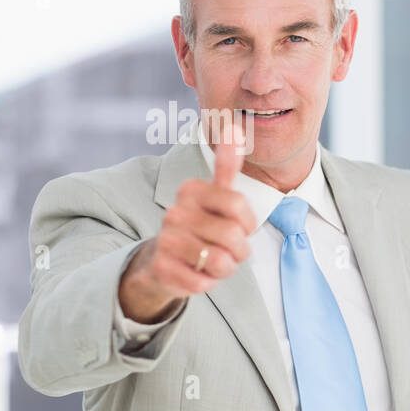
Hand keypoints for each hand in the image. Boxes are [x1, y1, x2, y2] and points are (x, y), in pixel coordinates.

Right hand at [118, 120, 255, 321]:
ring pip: (221, 262)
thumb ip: (226, 166)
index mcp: (190, 190)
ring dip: (225, 267)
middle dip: (239, 249)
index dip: (247, 222)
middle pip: (234, 236)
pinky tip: (196, 273)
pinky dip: (207, 282)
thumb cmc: (201, 227)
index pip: (240, 205)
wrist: (162, 261)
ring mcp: (166, 241)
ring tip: (211, 259)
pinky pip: (204, 283)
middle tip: (225, 247)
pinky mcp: (163, 269)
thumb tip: (236, 128)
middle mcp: (175, 212)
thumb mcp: (216, 196)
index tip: (237, 223)